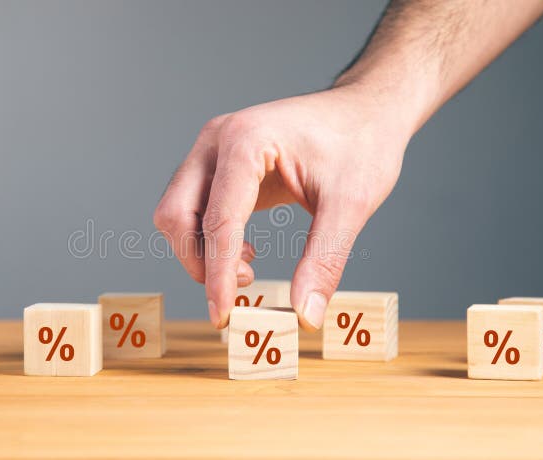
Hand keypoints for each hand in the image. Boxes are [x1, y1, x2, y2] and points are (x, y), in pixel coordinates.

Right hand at [154, 84, 411, 330]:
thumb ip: (324, 260)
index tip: (223, 316)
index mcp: (246, 140)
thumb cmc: (362, 145)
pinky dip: (209, 239)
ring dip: (201, 251)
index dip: (216, 274)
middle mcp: (217, 140)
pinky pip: (192, 208)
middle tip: (241, 290)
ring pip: (176, 212)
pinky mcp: (218, 164)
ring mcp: (213, 149)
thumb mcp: (350, 205)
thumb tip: (305, 317)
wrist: (366, 111)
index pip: (218, 219)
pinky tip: (246, 253)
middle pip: (176, 213)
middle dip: (199, 261)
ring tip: (248, 268)